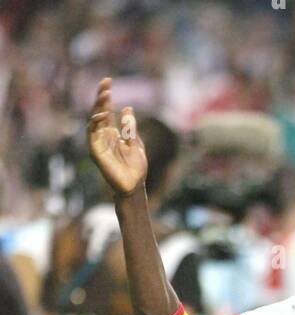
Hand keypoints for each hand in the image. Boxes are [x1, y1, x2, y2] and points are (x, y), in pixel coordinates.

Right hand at [87, 77, 147, 196]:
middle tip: (105, 83)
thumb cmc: (136, 168)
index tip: (108, 81)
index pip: (106, 111)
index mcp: (112, 133)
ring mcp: (98, 143)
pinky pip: (91, 135)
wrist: (135, 186)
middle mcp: (103, 136)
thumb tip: (128, 108)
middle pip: (98, 112)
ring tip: (105, 94)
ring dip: (98, 107)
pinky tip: (102, 114)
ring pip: (93, 120)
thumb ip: (130, 127)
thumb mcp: (136, 143)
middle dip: (100, 97)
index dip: (105, 96)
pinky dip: (95, 124)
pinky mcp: (95, 152)